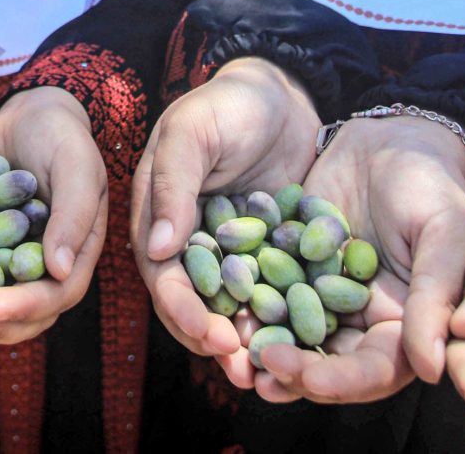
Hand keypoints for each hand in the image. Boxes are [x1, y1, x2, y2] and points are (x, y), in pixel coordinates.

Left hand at [0, 86, 105, 359]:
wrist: (26, 114)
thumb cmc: (60, 135)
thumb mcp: (75, 164)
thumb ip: (73, 213)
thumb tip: (59, 269)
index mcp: (73, 255)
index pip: (55, 295)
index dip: (24, 306)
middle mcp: (41, 270)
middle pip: (19, 315)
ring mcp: (7, 265)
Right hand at [131, 59, 320, 363]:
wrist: (284, 90)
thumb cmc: (228, 102)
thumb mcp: (193, 132)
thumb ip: (174, 183)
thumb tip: (158, 249)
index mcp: (160, 216)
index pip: (164, 276)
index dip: (182, 310)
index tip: (210, 336)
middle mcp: (192, 242)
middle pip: (197, 303)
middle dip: (216, 341)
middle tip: (245, 372)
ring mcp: (233, 251)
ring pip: (235, 307)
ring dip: (249, 342)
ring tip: (271, 374)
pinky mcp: (272, 253)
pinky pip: (275, 293)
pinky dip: (284, 320)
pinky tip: (305, 345)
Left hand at [247, 115, 464, 404]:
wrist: (392, 135)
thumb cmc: (433, 185)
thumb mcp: (444, 235)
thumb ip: (435, 299)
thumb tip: (432, 370)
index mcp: (405, 326)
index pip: (374, 369)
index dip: (340, 381)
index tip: (305, 377)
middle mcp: (362, 321)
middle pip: (326, 362)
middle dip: (292, 371)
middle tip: (258, 370)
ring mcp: (323, 294)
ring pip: (291, 332)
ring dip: (262, 345)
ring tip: (229, 352)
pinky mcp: (293, 265)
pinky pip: (267, 288)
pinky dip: (245, 299)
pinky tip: (218, 302)